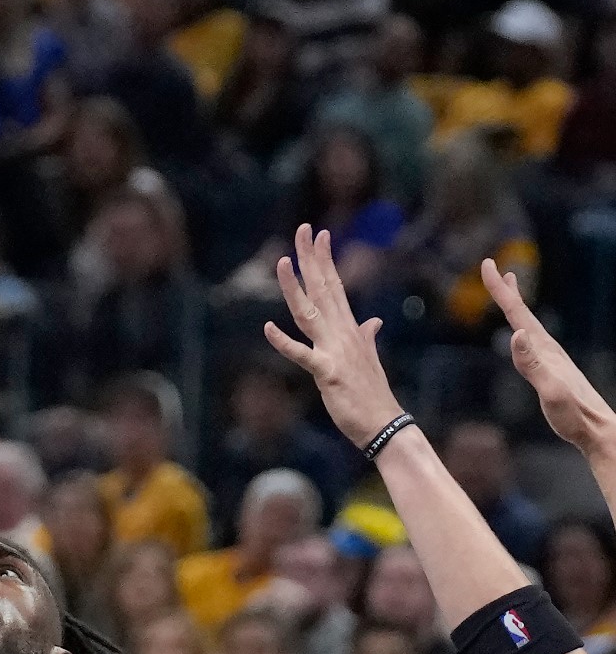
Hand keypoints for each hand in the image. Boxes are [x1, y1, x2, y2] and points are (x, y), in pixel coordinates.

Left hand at [264, 224, 405, 446]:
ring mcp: (335, 351)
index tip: (318, 236)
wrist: (385, 424)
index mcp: (349, 329)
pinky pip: (302, 355)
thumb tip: (372, 322)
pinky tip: (267, 328)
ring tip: (282, 262)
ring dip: (294, 288)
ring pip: (310, 313)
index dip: (325, 261)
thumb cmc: (372, 393)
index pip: (334, 287)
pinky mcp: (328, 372)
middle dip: (311, 259)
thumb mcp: (368, 358)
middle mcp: (342, 333)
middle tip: (303, 230)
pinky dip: (284, 342)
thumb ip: (367, 337)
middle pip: (323, 289)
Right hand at [483, 257, 615, 450]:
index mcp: (544, 349)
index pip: (517, 313)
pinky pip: (530, 338)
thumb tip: (516, 334)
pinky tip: (522, 331)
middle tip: (492, 268)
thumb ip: (532, 364)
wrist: (596, 429)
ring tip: (509, 289)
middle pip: (522, 313)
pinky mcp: (551, 368)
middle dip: (505, 290)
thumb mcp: (550, 390)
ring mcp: (550, 357)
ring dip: (515, 305)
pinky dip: (521, 325)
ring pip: (527, 323)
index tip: (488, 265)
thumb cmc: (573, 416)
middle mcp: (547, 348)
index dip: (501, 289)